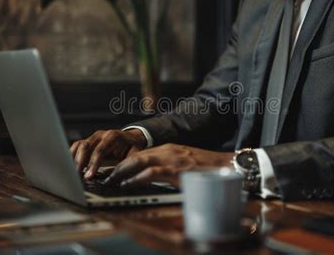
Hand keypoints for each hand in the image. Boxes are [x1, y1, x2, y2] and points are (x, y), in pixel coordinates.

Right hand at [70, 129, 146, 178]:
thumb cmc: (132, 146)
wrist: (131, 138)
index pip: (100, 150)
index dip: (93, 163)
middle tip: (77, 176)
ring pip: (79, 146)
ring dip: (74, 160)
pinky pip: (76, 147)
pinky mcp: (88, 142)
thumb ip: (128, 164)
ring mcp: (93, 138)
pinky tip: (70, 167)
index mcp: (112, 136)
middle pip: (86, 146)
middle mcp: (100, 135)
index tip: (89, 176)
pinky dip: (72, 156)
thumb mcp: (135, 154)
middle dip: (80, 162)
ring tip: (72, 173)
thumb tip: (120, 177)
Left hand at [104, 143, 233, 187]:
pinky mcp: (175, 170)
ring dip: (123, 171)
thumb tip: (154, 175)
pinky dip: (136, 178)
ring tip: (112, 180)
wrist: (225, 165)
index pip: (142, 153)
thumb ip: (170, 166)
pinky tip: (128, 184)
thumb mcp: (184, 163)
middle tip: (108, 176)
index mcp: (169, 149)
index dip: (126, 162)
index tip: (116, 171)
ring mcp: (171, 159)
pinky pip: (151, 173)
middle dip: (119, 166)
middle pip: (136, 155)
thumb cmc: (207, 167)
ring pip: (139, 161)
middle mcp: (168, 151)